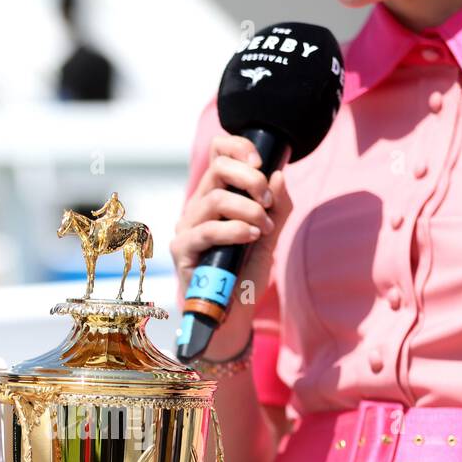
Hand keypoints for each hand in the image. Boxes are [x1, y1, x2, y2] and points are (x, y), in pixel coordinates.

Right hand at [172, 135, 293, 352]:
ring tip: (263, 228)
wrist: (231, 313)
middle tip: (268, 201)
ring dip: (248, 210)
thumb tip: (279, 175)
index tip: (261, 163)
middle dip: (251, 179)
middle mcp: (198, 206)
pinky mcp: (182, 250)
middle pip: (218, 168)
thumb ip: (278, 207)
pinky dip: (234, 230)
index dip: (239, 148)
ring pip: (216, 198)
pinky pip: (207, 230)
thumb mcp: (269, 236)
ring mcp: (187, 227)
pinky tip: (250, 237)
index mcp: (216, 195)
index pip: (218, 153)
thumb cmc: (245, 273)